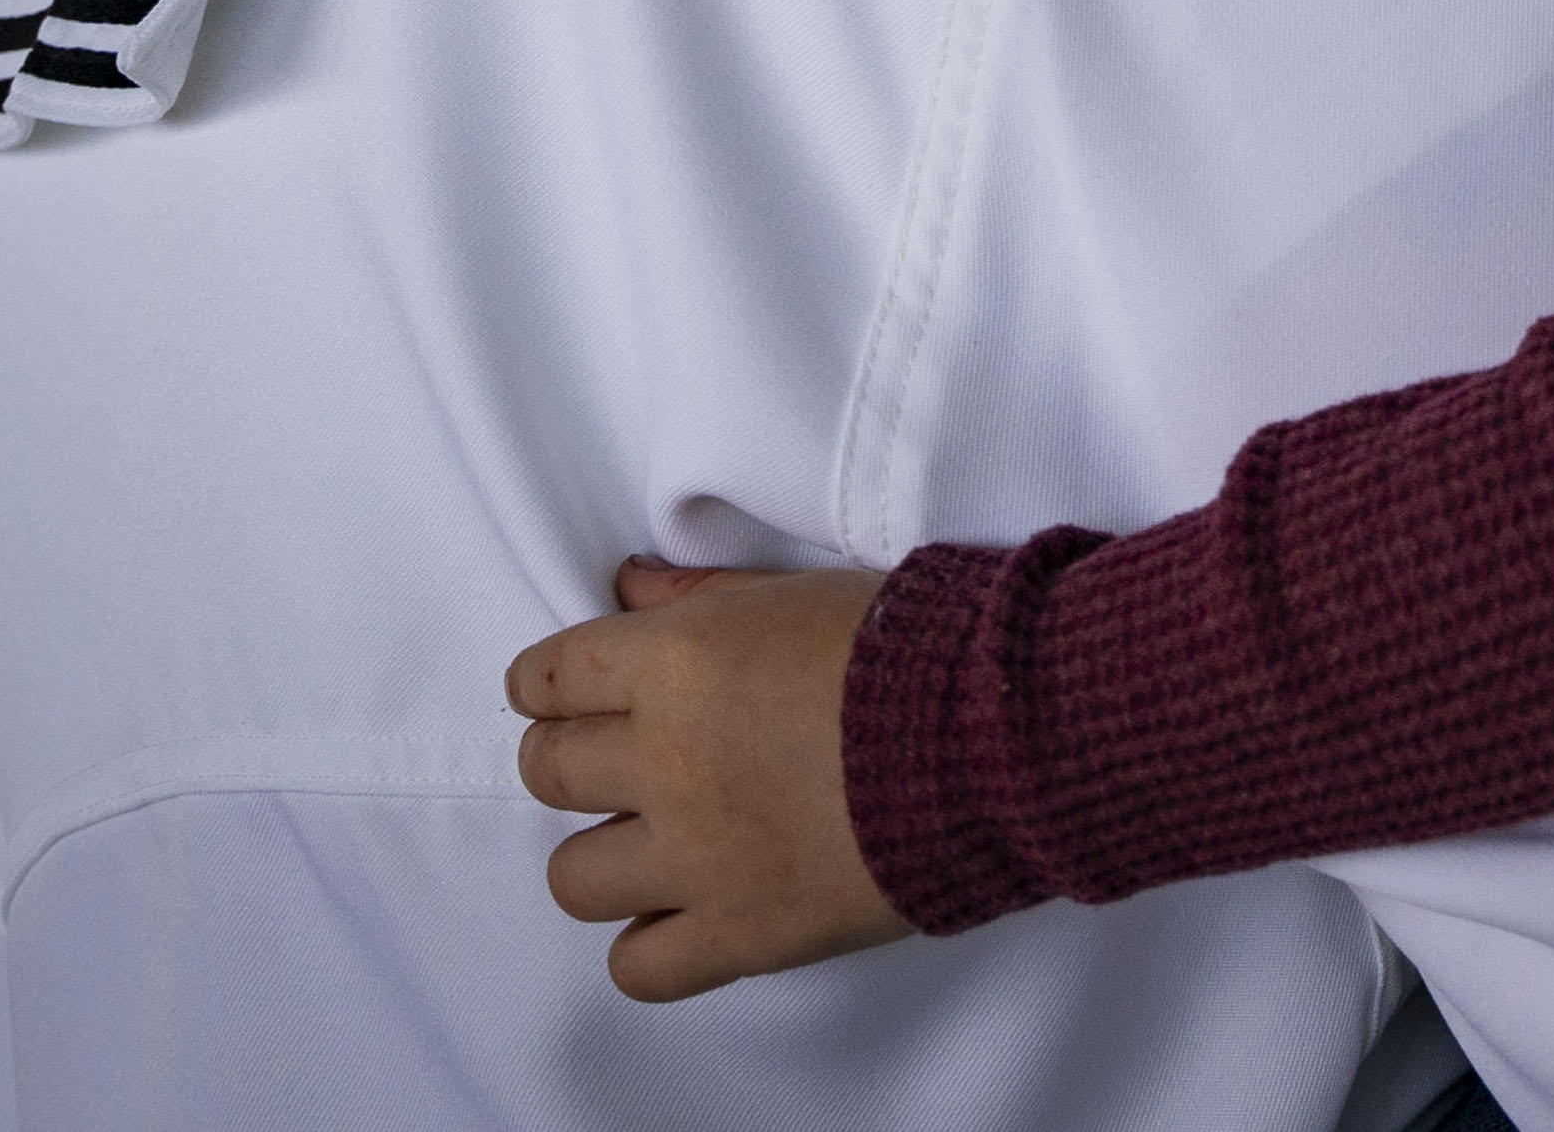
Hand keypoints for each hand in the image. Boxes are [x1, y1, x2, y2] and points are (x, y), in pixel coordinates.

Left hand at [508, 558, 906, 1000]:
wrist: (1006, 735)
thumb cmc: (921, 647)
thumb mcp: (808, 590)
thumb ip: (705, 594)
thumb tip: (627, 587)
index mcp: (677, 661)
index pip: (546, 678)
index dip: (552, 687)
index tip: (572, 696)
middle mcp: (667, 758)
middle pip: (549, 771)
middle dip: (573, 760)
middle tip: (623, 760)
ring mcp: (697, 856)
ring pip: (572, 876)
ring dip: (605, 854)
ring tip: (654, 843)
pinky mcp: (742, 932)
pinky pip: (637, 967)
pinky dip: (649, 946)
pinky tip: (685, 916)